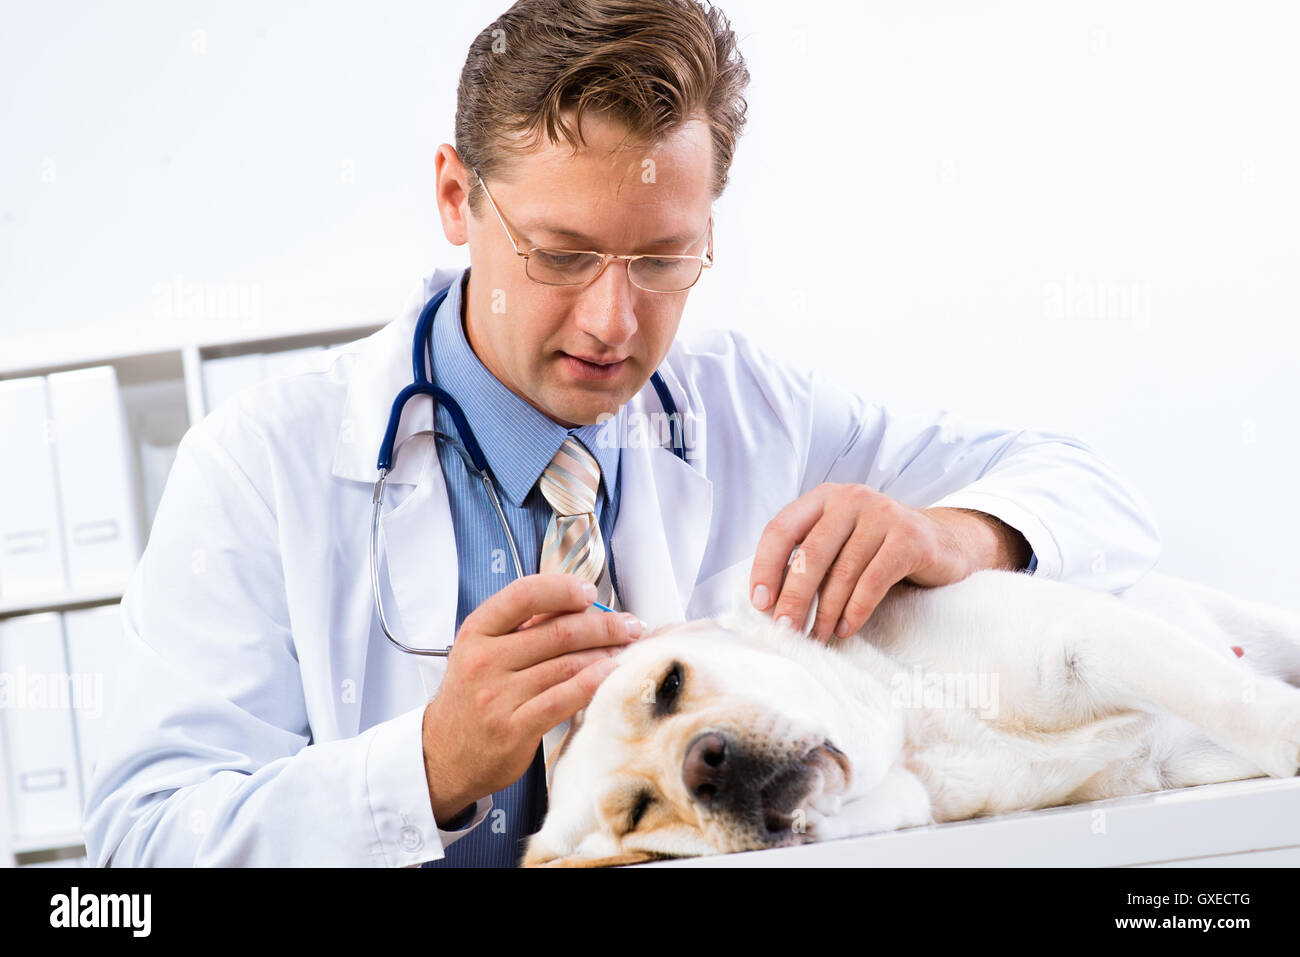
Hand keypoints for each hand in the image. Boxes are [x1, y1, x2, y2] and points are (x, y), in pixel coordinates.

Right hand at [421, 573, 644, 823]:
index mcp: (477, 632)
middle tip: (629, 625)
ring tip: (626, 649)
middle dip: (603, 624)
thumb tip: (577, 605)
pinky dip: (591, 683)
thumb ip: (521, 628)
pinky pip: (563, 699)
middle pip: (558, 631)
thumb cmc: (471, 698)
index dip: (562, 589)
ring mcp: (498, 696)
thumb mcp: (482, 652)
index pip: (524, 595)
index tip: (589, 592)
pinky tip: (610, 674)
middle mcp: (485, 660)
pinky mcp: (514, 728)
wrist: (442, 756)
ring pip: (567, 664)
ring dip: (605, 653)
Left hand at [749, 484, 1024, 642]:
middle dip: (794, 597)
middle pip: (811, 554)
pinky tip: (844, 629)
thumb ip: (809, 557)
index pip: (781, 529)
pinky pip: (873, 581)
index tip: (759, 603)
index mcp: (824, 497)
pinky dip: (856, 611)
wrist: (943, 542)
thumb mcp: (839, 541)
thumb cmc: (876, 548)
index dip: (765, 567)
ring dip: (825, 612)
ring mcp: (883, 514)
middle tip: (784, 630)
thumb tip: (769, 602)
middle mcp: (851, 499)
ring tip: (816, 638)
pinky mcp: (910, 538)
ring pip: (843, 572)